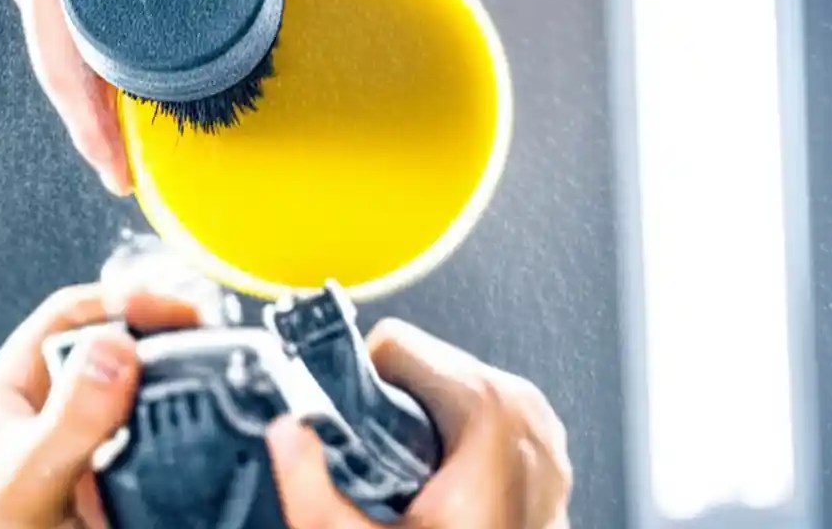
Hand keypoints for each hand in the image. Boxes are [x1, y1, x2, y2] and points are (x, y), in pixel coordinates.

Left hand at [0, 284, 200, 528]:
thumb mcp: (27, 477)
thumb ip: (72, 417)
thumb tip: (115, 353)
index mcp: (8, 392)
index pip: (68, 315)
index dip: (124, 300)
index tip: (175, 308)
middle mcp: (37, 413)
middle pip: (104, 349)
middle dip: (153, 337)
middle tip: (201, 336)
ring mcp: (66, 449)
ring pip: (123, 396)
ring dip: (160, 386)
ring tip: (200, 379)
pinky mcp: (90, 484)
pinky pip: (134, 444)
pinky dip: (162, 436)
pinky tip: (182, 439)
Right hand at [266, 319, 572, 528]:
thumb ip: (310, 485)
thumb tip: (286, 434)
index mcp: (490, 413)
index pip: (398, 345)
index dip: (359, 385)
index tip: (352, 431)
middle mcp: (524, 412)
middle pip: (425, 364)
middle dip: (391, 408)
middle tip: (380, 469)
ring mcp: (541, 431)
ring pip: (452, 386)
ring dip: (421, 423)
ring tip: (410, 481)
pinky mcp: (545, 449)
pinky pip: (484, 415)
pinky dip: (455, 439)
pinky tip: (440, 484)